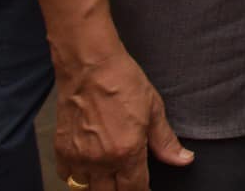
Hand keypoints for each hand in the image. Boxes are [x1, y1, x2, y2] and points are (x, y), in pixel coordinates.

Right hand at [53, 47, 191, 190]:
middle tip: (127, 181)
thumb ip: (166, 141)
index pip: (134, 189)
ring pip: (86, 188)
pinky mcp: (61, 150)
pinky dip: (77, 175)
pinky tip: (88, 166)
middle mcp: (100, 160)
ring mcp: (78, 157)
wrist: (90, 67)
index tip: (145, 190)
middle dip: (120, 190)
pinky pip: (67, 176)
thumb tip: (184, 160)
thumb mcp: (154, 110)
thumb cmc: (123, 83)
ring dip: (99, 185)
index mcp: (126, 152)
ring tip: (109, 174)